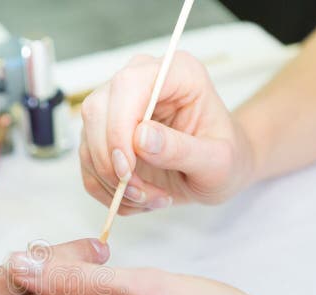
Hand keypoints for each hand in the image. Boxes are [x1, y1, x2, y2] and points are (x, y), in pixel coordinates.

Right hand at [79, 52, 254, 213]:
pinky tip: (138, 197)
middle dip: (111, 162)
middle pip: (96, 111)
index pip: (128, 85)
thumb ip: (182, 149)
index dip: (118, 127)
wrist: (218, 171)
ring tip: (149, 199)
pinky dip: (108, 191)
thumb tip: (140, 137)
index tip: (128, 168)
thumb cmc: (226, 160)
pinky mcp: (105, 137)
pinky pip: (88, 166)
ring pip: (88, 143)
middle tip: (139, 192)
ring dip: (111, 182)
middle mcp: (141, 83)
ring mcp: (117, 109)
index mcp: (177, 74)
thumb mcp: (218, 162)